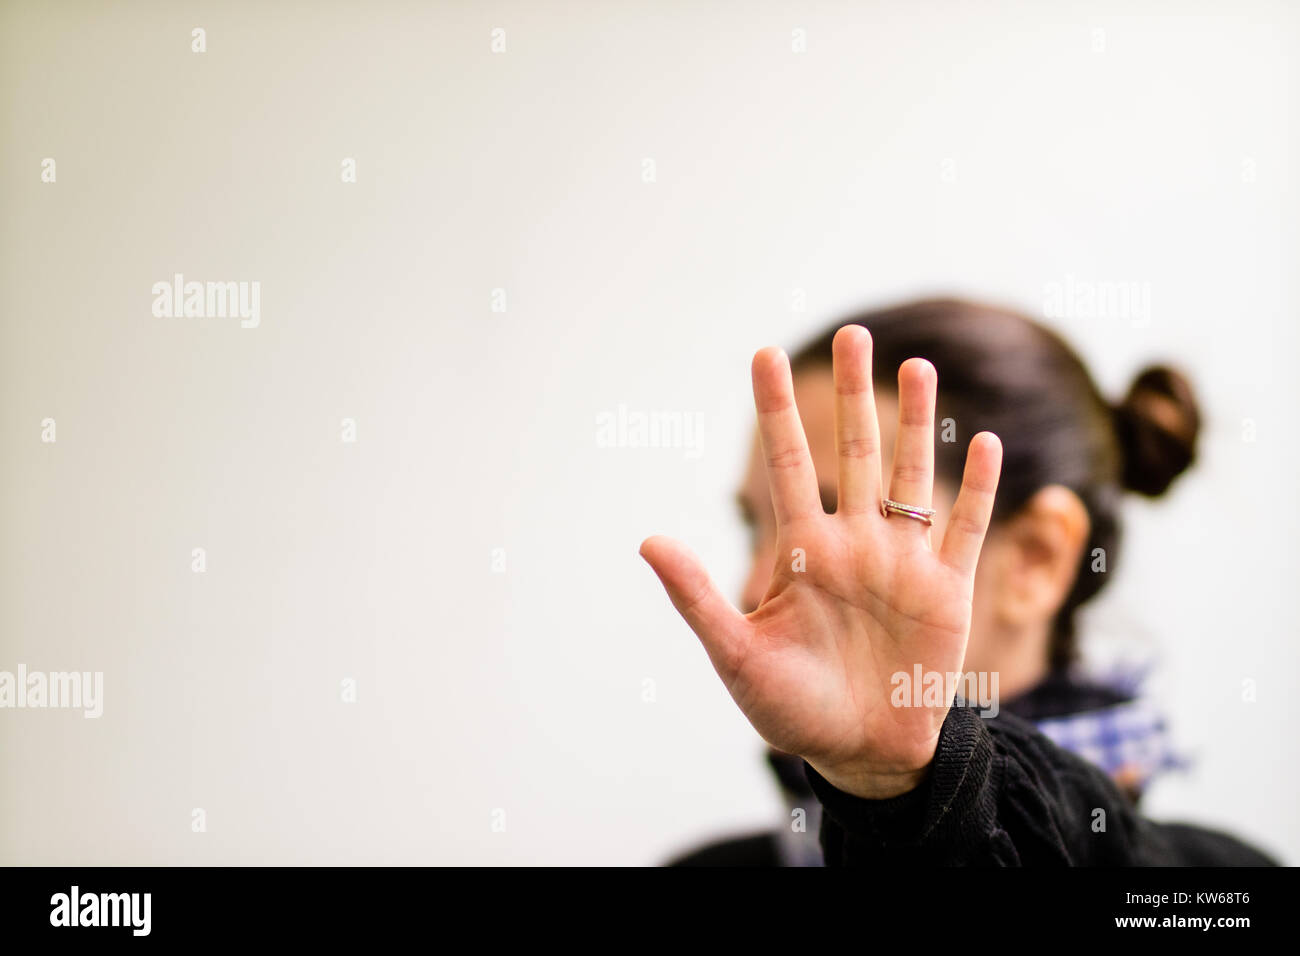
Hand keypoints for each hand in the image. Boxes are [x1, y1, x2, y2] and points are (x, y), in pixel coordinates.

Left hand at [640, 326, 1001, 798]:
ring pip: (913, 476)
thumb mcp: (737, 654)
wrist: (860, 755)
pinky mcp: (948, 591)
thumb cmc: (791, 708)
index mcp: (803, 553)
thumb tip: (647, 540)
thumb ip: (698, 597)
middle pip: (857, 453)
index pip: (789, 466)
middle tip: (854, 334)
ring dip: (917, 424)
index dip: (777, 411)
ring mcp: (904, 563)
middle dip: (854, 395)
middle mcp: (855, 544)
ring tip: (917, 366)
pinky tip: (979, 441)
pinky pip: (964, 529)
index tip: (763, 354)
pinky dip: (976, 488)